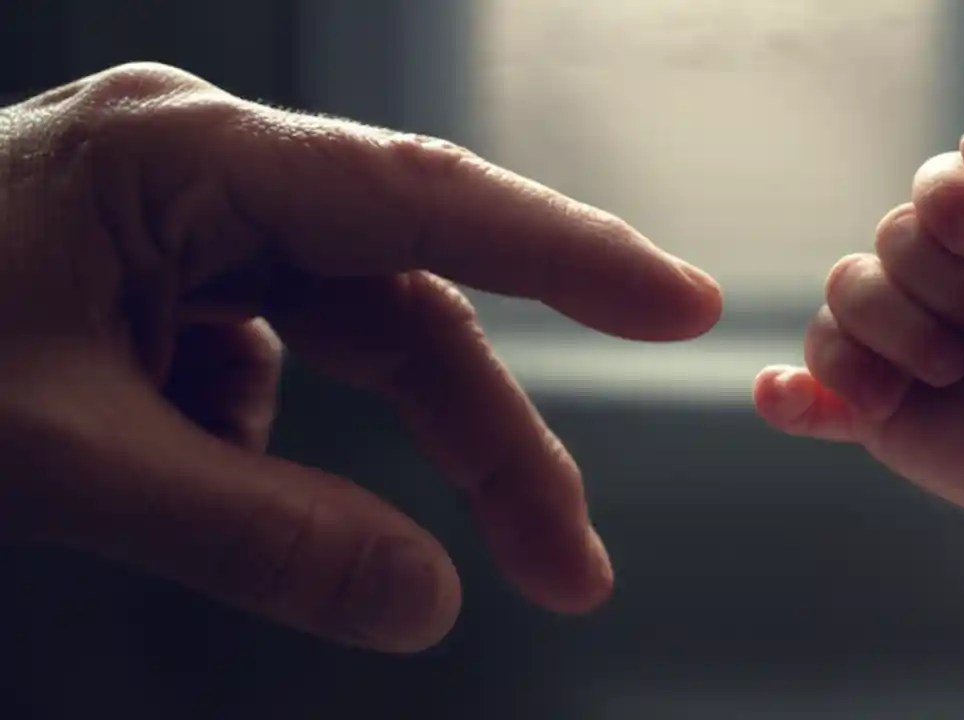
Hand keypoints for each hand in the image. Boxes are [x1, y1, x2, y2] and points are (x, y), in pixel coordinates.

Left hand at [0, 63, 720, 652]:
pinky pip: (268, 369)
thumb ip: (252, 535)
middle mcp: (210, 174)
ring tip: (438, 565)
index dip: (568, 254)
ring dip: (402, 460)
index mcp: (186, 159)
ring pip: (354, 343)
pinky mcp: (166, 284)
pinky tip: (189, 468)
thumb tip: (425, 604)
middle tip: (571, 565)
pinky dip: (260, 449)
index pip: (423, 203)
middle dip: (494, 440)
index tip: (683, 305)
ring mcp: (189, 228)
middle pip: (408, 306)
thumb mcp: (58, 456)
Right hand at [755, 131, 963, 530]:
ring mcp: (881, 345)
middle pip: (870, 262)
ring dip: (894, 349)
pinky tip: (779, 394)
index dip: (942, 208)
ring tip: (950, 379)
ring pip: (834, 321)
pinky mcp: (862, 406)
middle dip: (935, 302)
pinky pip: (804, 396)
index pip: (925, 190)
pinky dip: (784, 395)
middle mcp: (913, 282)